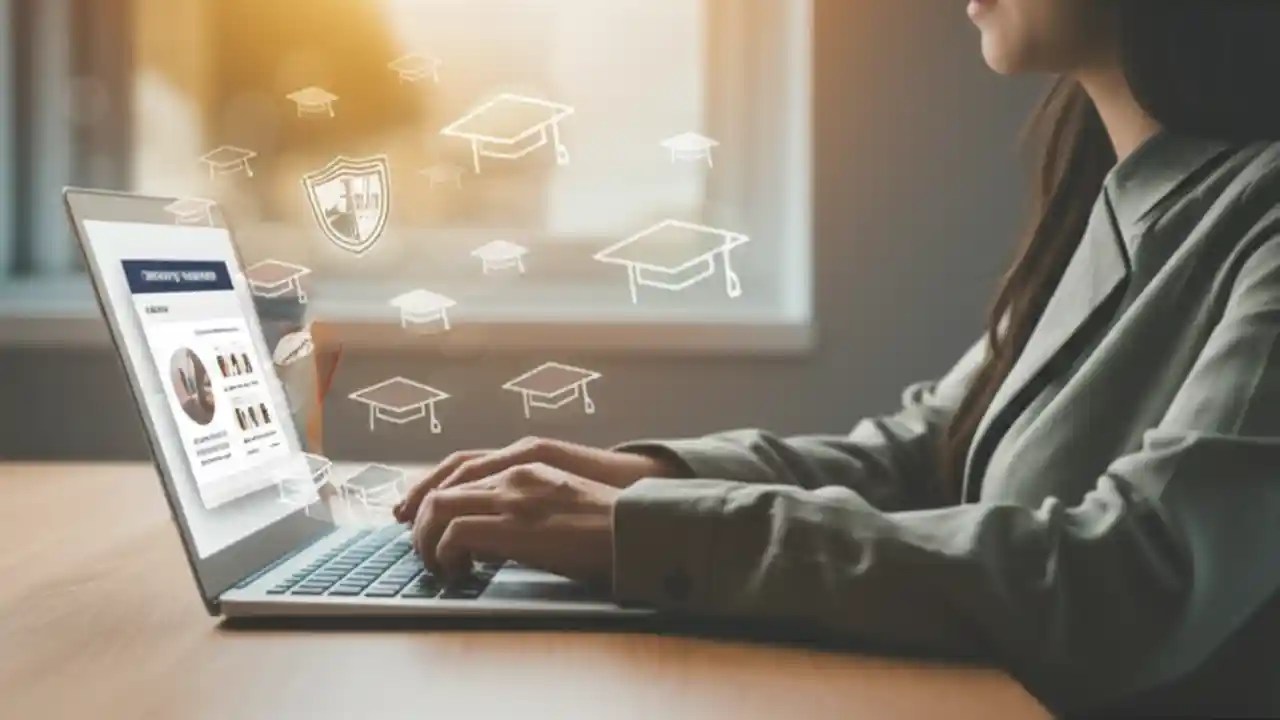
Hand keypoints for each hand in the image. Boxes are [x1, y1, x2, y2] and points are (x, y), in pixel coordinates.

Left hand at [410, 461, 619, 584]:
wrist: (636, 529)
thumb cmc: (607, 525)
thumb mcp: (559, 501)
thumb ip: (523, 506)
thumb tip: (487, 536)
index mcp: (526, 463)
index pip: (457, 467)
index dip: (427, 493)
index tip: (413, 517)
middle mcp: (513, 473)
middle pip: (440, 489)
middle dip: (420, 523)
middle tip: (422, 552)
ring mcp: (512, 497)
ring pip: (440, 509)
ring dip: (427, 541)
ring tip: (436, 565)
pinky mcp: (514, 525)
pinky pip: (456, 534)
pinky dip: (446, 554)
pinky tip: (459, 572)